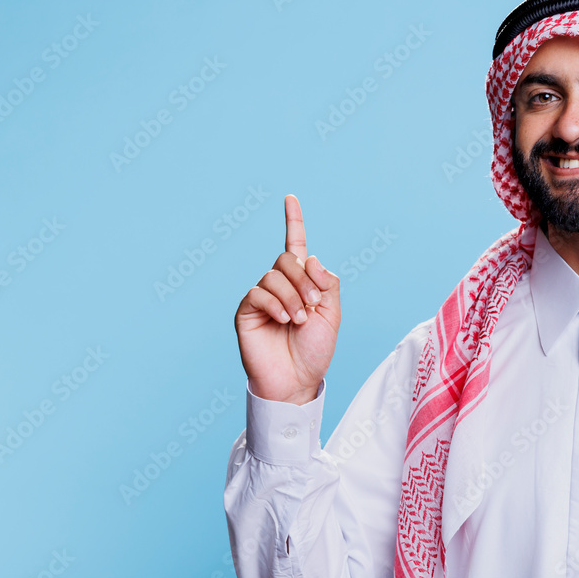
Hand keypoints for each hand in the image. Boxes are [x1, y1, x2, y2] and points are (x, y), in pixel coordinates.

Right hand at [234, 195, 339, 404]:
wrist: (297, 380)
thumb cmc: (315, 350)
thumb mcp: (332, 312)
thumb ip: (326, 281)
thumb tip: (308, 257)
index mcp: (302, 282)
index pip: (295, 245)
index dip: (293, 221)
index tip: (290, 198)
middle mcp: (279, 285)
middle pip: (287, 259)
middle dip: (304, 280)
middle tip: (313, 306)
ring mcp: (261, 297)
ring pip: (274, 276)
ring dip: (292, 297)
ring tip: (298, 320)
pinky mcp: (246, 311)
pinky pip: (258, 292)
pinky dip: (275, 304)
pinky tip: (283, 320)